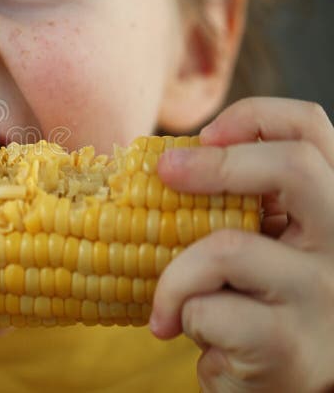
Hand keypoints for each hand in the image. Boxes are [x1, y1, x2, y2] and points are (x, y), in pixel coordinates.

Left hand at [151, 97, 333, 391]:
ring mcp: (323, 294)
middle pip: (294, 167)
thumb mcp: (256, 239)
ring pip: (227, 247)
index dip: (253, 116)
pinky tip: (179, 329)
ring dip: (175, 272)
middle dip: (215, 163)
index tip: (205, 136)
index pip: (312, 128)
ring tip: (168, 298)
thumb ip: (235, 199)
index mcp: (330, 205)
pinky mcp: (289, 343)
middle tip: (165, 172)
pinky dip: (176, 311)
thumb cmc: (252, 300)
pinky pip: (207, 306)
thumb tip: (166, 158)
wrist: (273, 386)